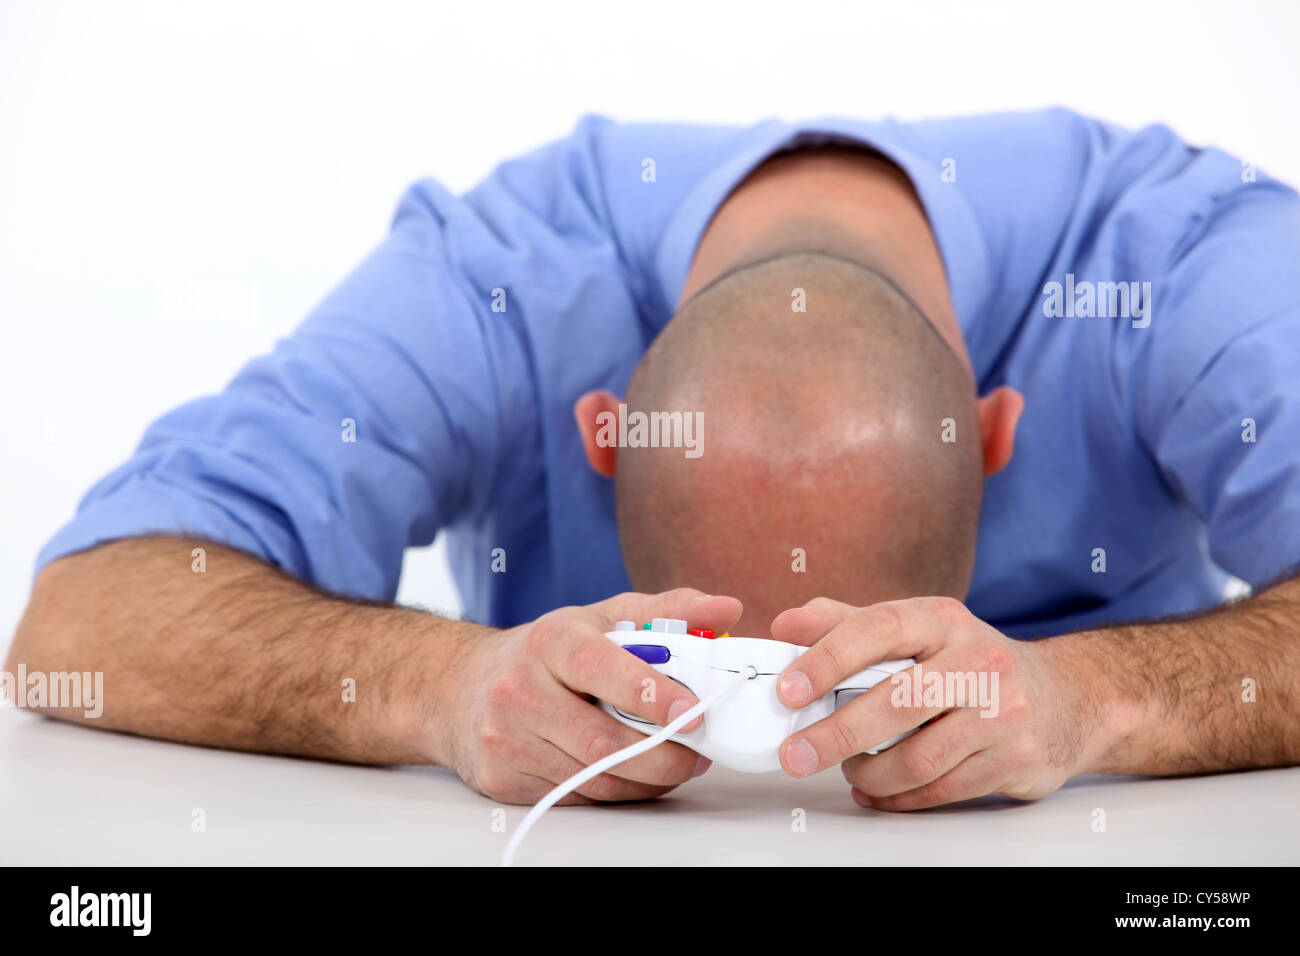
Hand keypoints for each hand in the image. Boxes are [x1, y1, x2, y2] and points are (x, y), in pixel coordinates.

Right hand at [438, 589, 741, 804]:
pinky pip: (576, 796)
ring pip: (593, 777)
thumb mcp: (602, 617)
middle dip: (662, 755)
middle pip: (600, 739)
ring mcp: (506, 738)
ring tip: (677, 763)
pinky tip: (635, 774)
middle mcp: (518, 689)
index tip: (692, 711)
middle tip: (699, 752)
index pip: (599, 668)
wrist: (461, 687)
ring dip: (647, 779)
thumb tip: (725, 610)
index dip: (649, 693)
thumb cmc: (547, 651)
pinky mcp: (502, 778)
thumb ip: (668, 612)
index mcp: (549, 640)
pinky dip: (617, 791)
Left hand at [771, 596, 1098, 809]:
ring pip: (918, 757)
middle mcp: (978, 660)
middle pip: (896, 703)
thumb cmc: (972, 663)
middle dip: (836, 735)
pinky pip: (942, 789)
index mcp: (943, 619)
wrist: (1067, 697)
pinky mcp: (1016, 758)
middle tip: (795, 755)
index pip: (878, 628)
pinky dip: (899, 797)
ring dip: (869, 773)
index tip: (787, 689)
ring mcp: (1002, 711)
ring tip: (849, 770)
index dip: (827, 658)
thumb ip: (849, 622)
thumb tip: (788, 624)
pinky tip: (878, 791)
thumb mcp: (918, 629)